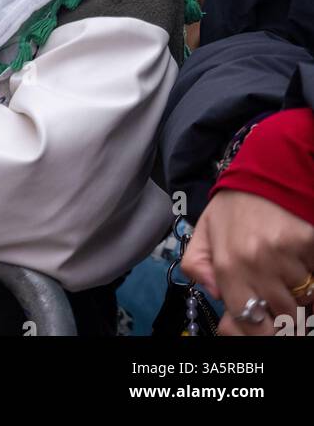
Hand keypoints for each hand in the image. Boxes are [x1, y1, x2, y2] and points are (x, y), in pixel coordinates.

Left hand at [182, 190, 313, 335]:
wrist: (263, 171)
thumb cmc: (234, 206)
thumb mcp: (205, 233)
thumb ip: (198, 266)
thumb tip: (216, 296)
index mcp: (226, 265)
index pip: (251, 323)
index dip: (262, 329)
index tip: (267, 322)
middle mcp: (254, 262)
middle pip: (283, 315)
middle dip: (283, 307)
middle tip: (278, 288)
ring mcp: (283, 253)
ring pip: (304, 297)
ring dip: (300, 288)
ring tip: (286, 264)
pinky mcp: (307, 241)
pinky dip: (312, 268)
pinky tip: (299, 253)